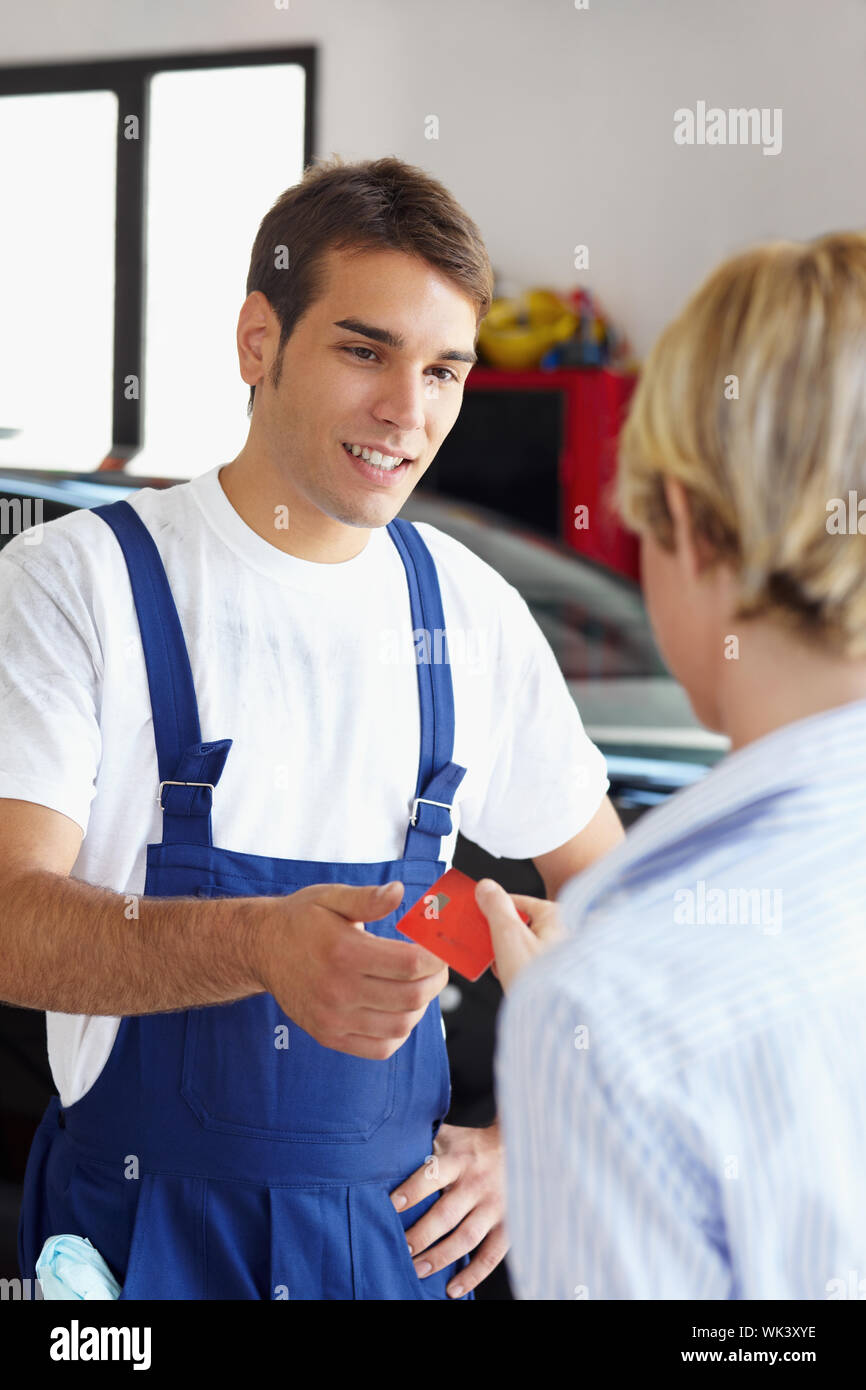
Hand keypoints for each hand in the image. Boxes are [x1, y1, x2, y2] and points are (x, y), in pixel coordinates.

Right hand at [252, 880, 448, 1059]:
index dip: (436, 958)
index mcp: (344, 952)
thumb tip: (398, 892)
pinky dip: (399, 1033)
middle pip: (411, 998)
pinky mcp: (329, 1036)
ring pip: (400, 1026)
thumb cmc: (301, 920)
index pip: (410, 964)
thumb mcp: (331, 897)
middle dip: (436, 982)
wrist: (262, 949)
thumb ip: (367, 898)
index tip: (441, 949)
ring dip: (421, 1007)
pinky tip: (398, 1010)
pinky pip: (379, 1048)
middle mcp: (338, 990)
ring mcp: (333, 1018)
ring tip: (418, 986)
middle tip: (437, 967)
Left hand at [390, 1121, 506, 1297]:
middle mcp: (476, 1183)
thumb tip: (384, 1151)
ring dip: (440, 1258)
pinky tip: (453, 1289)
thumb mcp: (449, 1136)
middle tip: (401, 1251)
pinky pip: (491, 1255)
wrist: (519, 1147)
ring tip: (417, 1271)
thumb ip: (423, 1145)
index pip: (432, 1175)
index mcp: (458, 1159)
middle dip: (421, 1235)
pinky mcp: (508, 1225)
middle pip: (446, 1214)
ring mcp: (494, 1206)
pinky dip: (473, 1275)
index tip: (390, 1206)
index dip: (411, 1191)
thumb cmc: (471, 1145)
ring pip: (466, 1238)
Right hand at [475, 880, 565, 991]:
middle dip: (499, 935)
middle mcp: (566, 930)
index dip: (493, 908)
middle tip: (485, 945)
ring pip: (526, 944)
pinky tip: (512, 978)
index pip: (518, 901)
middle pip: (522, 923)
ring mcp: (564, 953)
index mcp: (557, 915)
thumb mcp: (509, 936)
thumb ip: (496, 908)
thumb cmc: (543, 982)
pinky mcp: (560, 973)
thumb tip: (486, 887)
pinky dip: (519, 967)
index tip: (477, 914)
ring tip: (500, 967)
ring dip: (507, 954)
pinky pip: (533, 962)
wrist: (561, 1025)